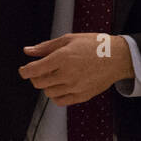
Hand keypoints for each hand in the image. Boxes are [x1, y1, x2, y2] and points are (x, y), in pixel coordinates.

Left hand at [18, 33, 133, 106]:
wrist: (117, 57)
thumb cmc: (94, 45)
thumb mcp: (68, 39)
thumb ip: (46, 47)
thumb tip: (28, 51)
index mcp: (62, 58)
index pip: (34, 70)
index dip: (24, 71)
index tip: (23, 70)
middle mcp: (67, 74)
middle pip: (39, 83)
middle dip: (35, 77)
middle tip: (40, 71)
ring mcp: (74, 87)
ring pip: (48, 93)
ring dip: (46, 85)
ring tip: (54, 76)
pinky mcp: (82, 96)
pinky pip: (60, 101)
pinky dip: (56, 95)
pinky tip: (60, 86)